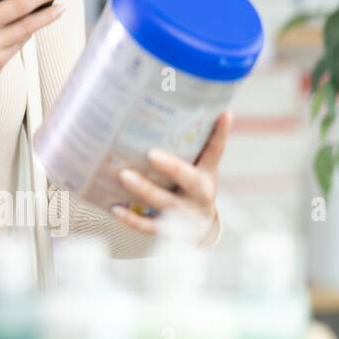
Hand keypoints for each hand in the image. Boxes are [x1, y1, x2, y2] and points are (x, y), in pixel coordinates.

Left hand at [111, 111, 230, 239]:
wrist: (197, 229)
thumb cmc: (189, 189)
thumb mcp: (197, 169)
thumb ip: (192, 144)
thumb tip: (195, 108)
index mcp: (206, 175)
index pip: (215, 152)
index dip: (221, 133)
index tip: (224, 113)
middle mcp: (199, 195)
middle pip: (190, 181)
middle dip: (172, 167)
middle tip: (151, 153)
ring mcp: (185, 214)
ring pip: (167, 203)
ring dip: (145, 190)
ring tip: (124, 176)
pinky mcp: (169, 231)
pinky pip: (150, 226)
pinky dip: (132, 219)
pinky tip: (115, 208)